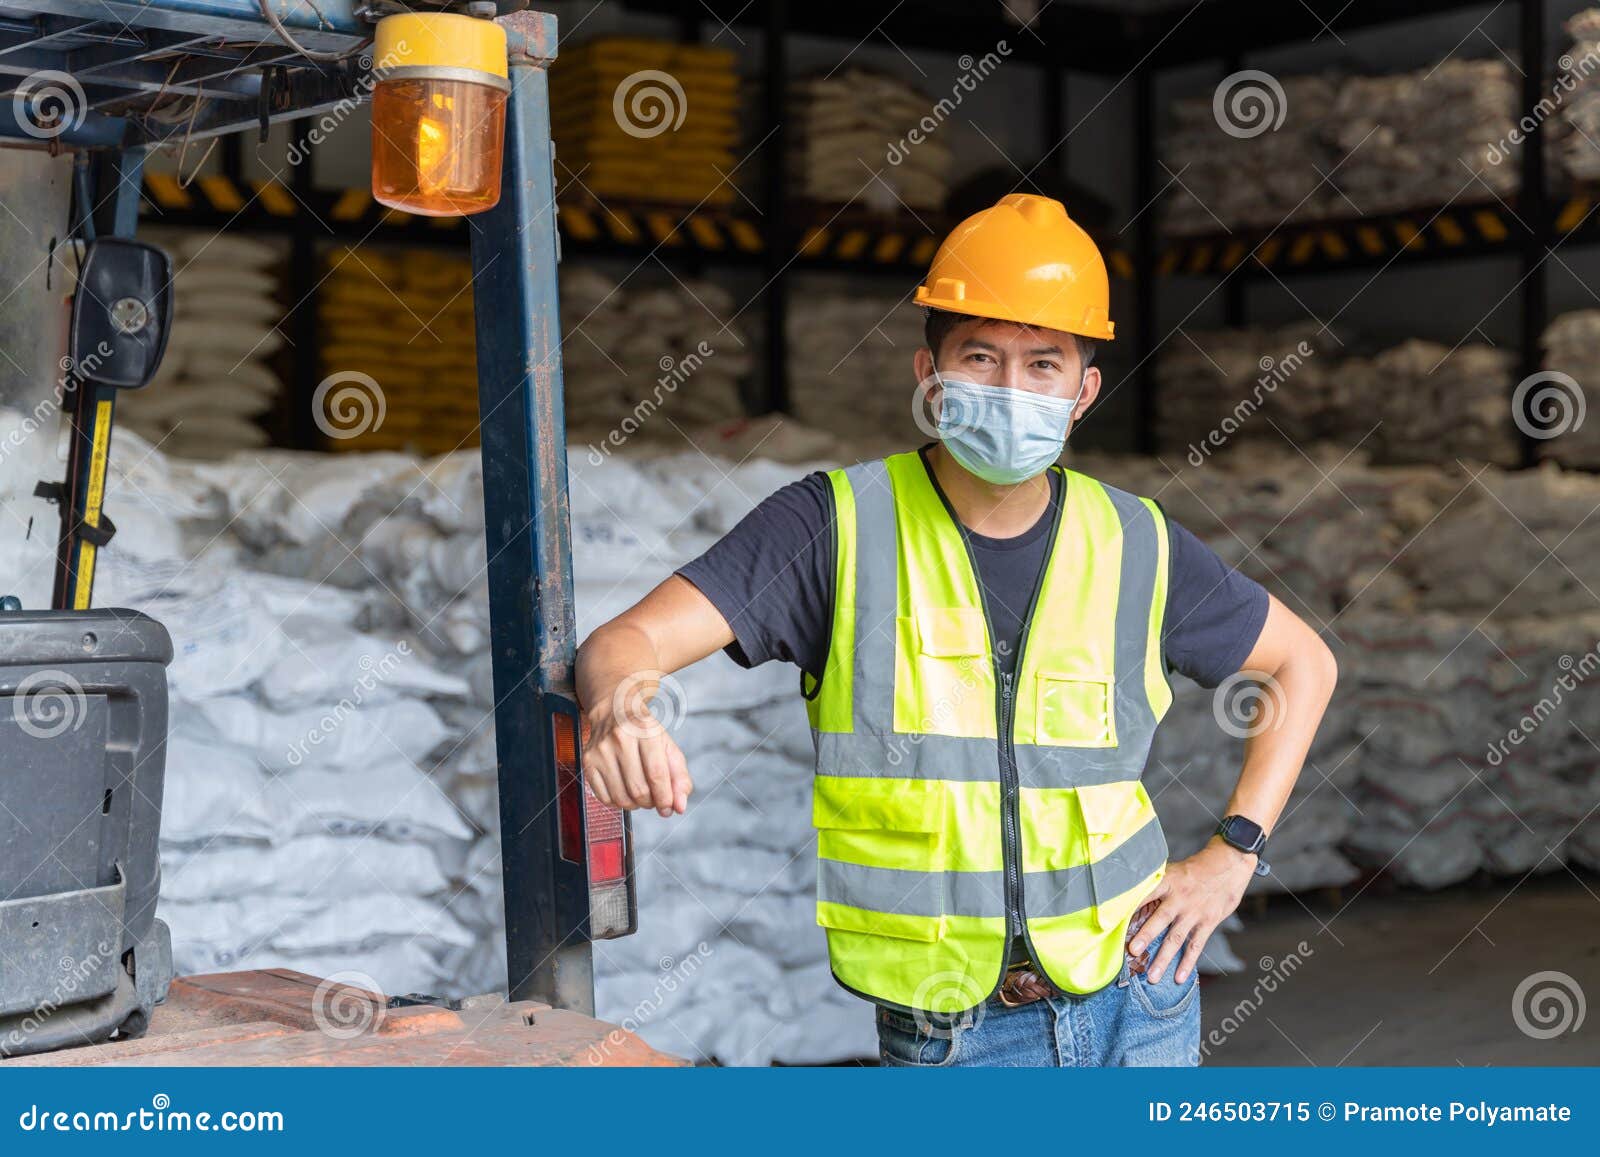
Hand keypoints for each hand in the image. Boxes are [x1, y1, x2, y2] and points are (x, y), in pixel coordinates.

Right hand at [581, 683, 692, 816]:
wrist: (614, 710)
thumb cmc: (644, 731)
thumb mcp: (668, 746)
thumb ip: (679, 776)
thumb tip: (680, 806)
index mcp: (645, 730)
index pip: (656, 774)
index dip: (665, 798)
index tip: (668, 808)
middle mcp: (620, 738)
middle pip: (638, 789)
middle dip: (651, 803)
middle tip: (655, 801)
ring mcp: (601, 750)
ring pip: (621, 798)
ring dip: (636, 805)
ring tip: (641, 795)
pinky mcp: (587, 761)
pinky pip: (604, 798)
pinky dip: (618, 803)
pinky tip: (625, 791)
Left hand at [1127, 836, 1256, 984]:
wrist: (1228, 864)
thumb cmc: (1196, 868)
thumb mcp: (1173, 869)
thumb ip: (1156, 884)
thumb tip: (1131, 893)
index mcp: (1167, 882)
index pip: (1145, 895)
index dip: (1131, 907)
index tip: (1115, 920)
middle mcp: (1179, 898)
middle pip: (1159, 919)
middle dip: (1145, 936)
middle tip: (1132, 952)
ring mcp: (1194, 913)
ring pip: (1176, 938)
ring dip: (1163, 958)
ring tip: (1152, 976)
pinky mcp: (1207, 923)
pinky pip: (1196, 946)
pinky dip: (1187, 963)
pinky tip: (1179, 978)